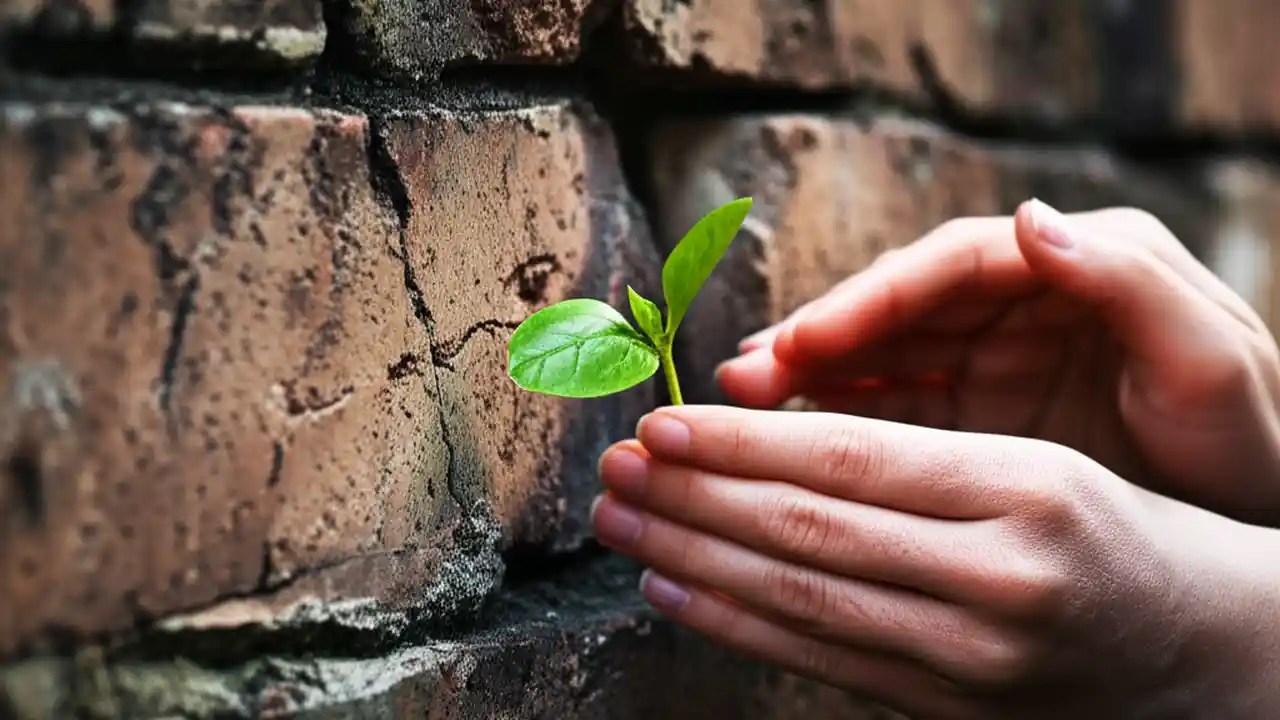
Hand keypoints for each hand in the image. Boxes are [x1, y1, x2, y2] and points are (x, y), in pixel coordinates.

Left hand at [593, 406, 1279, 718]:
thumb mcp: (1044, 464)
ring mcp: (974, 659)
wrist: (1212, 653)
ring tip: (619, 521)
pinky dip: (738, 625)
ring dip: (694, 559)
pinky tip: (675, 590)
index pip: (852, 462)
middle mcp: (998, 579)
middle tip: (612, 467)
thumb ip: (916, 454)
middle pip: (810, 532)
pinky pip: (822, 660)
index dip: (743, 444)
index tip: (661, 422)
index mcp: (1027, 492)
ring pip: (803, 600)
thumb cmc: (1126, 534)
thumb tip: (768, 439)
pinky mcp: (951, 708)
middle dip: (694, 497)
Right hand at [718, 201, 1279, 523]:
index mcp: (1082, 262)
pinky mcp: (979, 409)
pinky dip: (839, 413)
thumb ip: (1130, 283)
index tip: (807, 338)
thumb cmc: (1247, 445)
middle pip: (904, 304)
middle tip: (744, 373)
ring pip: (885, 352)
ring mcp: (998, 355)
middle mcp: (1027, 297)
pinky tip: (785, 426)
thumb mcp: (1211, 364)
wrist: (1252, 528)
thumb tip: (1028, 215)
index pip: (956, 264)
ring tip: (741, 396)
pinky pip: (895, 403)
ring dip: (812, 372)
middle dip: (820, 335)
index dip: (873, 297)